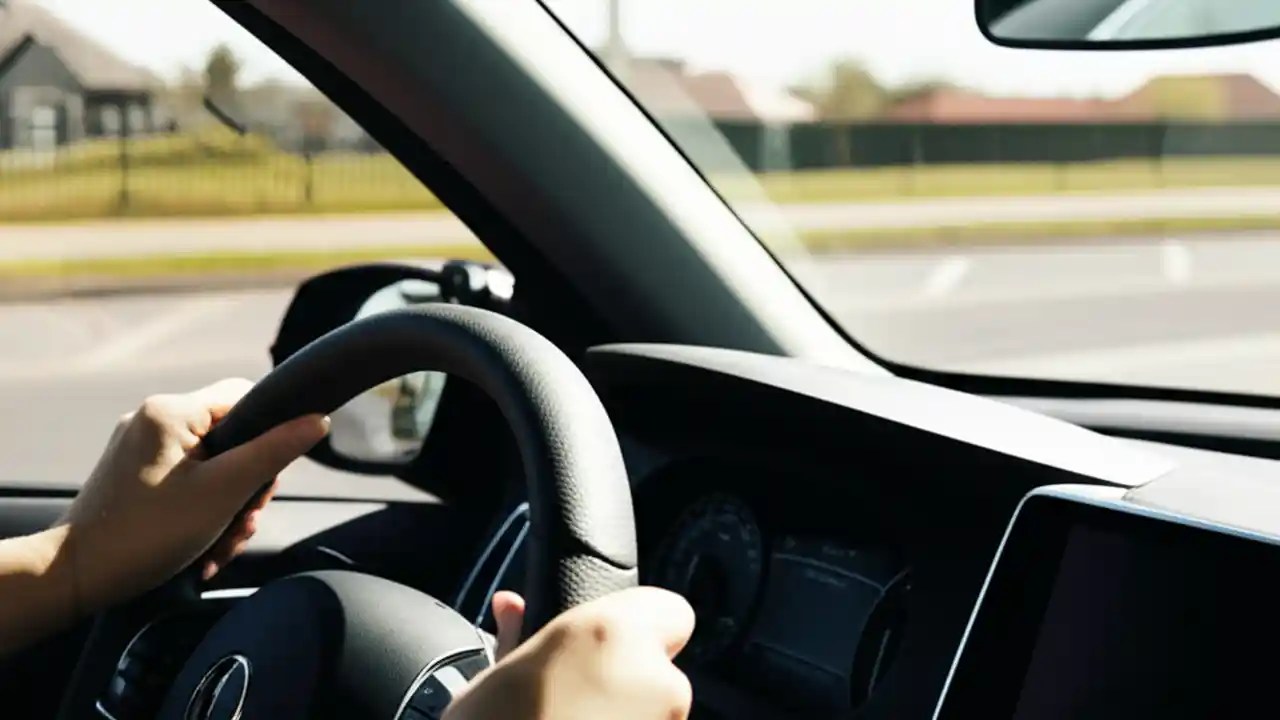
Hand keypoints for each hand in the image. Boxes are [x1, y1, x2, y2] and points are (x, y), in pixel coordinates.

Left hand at [56, 378, 327, 611]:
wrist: (77, 577)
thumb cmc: (146, 534)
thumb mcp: (224, 492)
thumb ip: (274, 453)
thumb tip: (317, 421)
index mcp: (171, 411)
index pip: (246, 396)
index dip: (270, 433)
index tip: (265, 478)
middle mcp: (153, 420)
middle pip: (234, 437)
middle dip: (248, 486)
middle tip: (241, 523)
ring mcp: (141, 448)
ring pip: (215, 465)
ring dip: (228, 507)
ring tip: (220, 545)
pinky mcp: (135, 474)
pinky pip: (189, 481)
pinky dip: (204, 511)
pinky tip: (203, 545)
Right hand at [445, 587, 695, 719]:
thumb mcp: (492, 680)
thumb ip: (520, 637)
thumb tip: (512, 607)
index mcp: (615, 635)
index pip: (671, 612)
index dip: (644, 629)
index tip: (607, 650)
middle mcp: (657, 681)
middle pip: (662, 674)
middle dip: (628, 689)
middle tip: (573, 706)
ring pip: (657, 718)